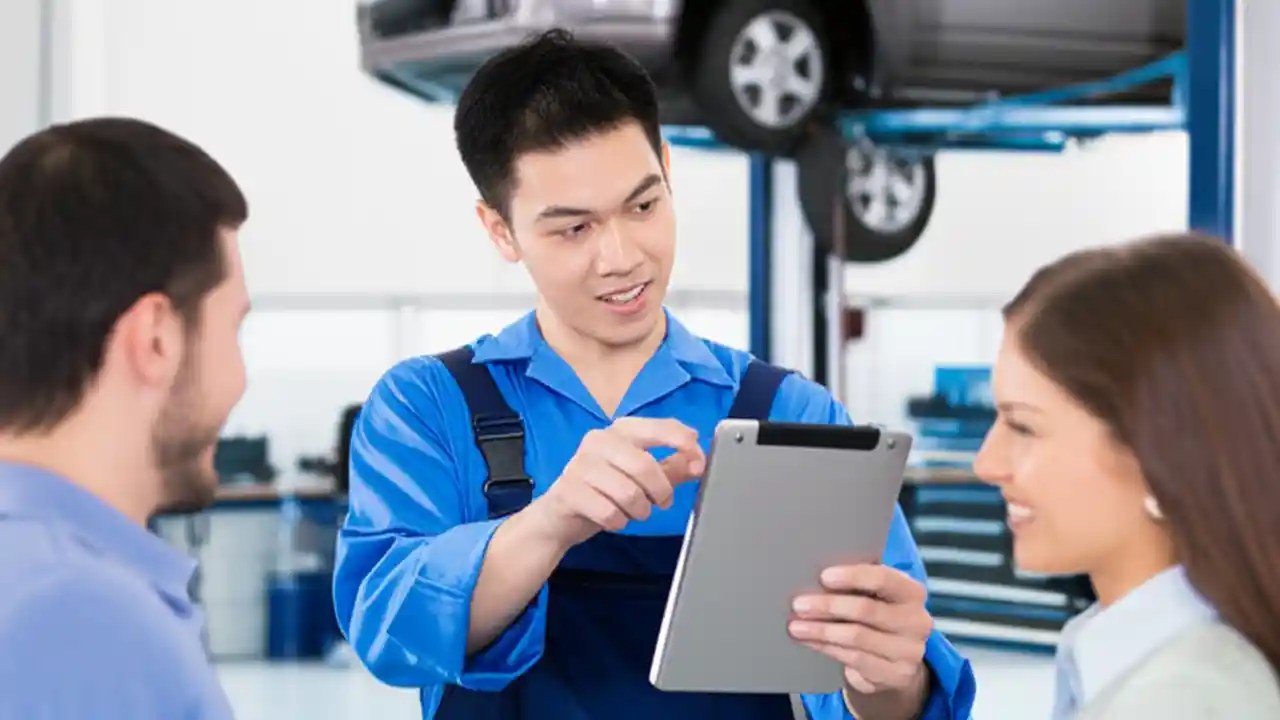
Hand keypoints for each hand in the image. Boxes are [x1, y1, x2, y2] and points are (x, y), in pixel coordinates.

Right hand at [527, 417, 705, 548]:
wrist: (559, 516)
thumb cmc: (605, 491)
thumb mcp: (642, 477)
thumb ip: (672, 467)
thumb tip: (697, 462)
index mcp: (621, 430)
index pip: (660, 427)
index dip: (684, 444)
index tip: (700, 463)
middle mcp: (599, 440)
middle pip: (645, 466)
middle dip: (661, 491)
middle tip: (662, 502)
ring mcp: (580, 465)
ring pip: (629, 493)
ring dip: (640, 510)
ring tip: (634, 511)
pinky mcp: (569, 491)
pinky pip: (609, 512)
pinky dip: (619, 521)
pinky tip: (614, 518)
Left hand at [788, 564, 932, 713]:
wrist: (895, 660)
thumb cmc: (877, 616)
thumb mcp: (875, 596)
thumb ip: (857, 584)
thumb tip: (815, 577)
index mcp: (912, 592)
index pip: (884, 578)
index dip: (853, 576)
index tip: (824, 576)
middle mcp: (916, 621)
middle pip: (866, 609)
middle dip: (827, 606)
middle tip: (798, 604)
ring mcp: (909, 651)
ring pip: (856, 636)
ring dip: (821, 630)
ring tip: (796, 626)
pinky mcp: (896, 674)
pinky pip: (854, 658)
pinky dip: (827, 648)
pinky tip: (810, 641)